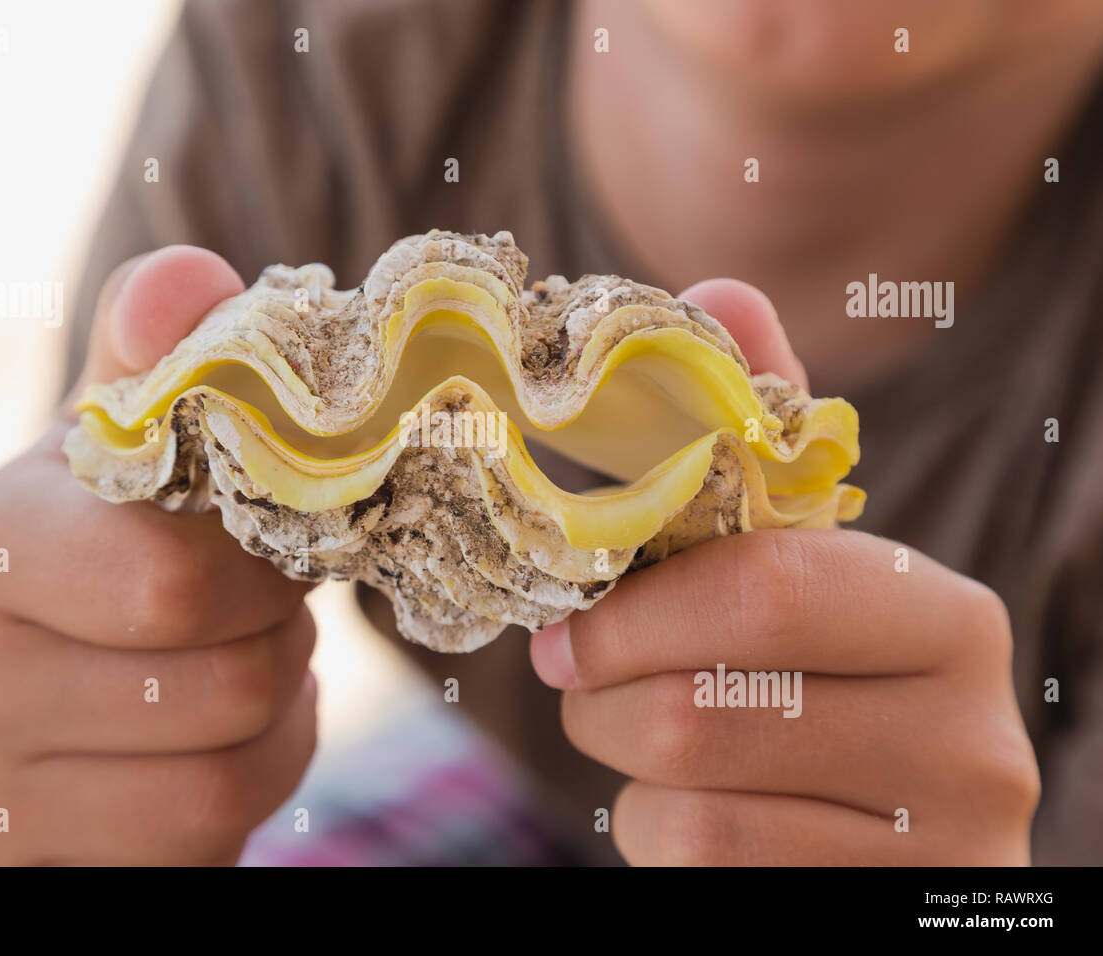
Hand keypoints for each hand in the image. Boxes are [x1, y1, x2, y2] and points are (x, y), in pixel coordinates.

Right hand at [0, 247, 316, 864]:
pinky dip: (253, 782)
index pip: (170, 581)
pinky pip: (203, 841)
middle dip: (276, 640)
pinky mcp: (23, 863)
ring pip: (225, 776)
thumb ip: (164, 360)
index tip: (268, 543)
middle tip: (259, 609)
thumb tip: (190, 280)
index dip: (265, 568)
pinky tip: (218, 739)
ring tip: (240, 667)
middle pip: (224, 682)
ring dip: (276, 718)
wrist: (52, 685)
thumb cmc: (115, 547)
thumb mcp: (133, 443)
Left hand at [530, 279, 1038, 864]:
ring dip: (622, 767)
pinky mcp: (880, 914)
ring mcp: (935, 847)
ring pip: (688, 800)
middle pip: (704, 707)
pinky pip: (700, 866)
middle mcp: (969, 739)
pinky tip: (687, 812)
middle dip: (604, 695)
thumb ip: (763, 443)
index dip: (634, 607)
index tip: (569, 623)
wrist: (883, 842)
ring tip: (642, 739)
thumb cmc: (817, 680)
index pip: (767, 589)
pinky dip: (652, 839)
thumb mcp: (800, 562)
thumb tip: (720, 290)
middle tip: (581, 680)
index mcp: (945, 616)